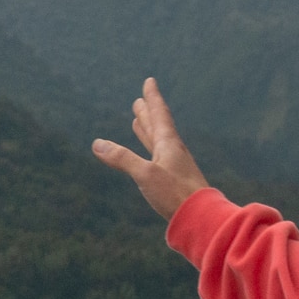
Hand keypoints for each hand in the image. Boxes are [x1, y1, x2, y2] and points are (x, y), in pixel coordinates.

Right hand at [90, 78, 217, 222]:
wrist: (201, 218)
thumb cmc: (175, 194)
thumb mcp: (145, 174)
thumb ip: (122, 159)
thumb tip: (97, 144)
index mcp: (169, 144)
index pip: (159, 114)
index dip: (153, 98)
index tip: (150, 81)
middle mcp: (173, 151)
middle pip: (158, 126)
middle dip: (148, 112)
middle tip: (140, 100)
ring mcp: (175, 165)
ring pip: (158, 141)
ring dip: (148, 130)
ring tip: (140, 121)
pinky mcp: (174, 180)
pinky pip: (159, 157)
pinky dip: (150, 149)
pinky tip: (151, 155)